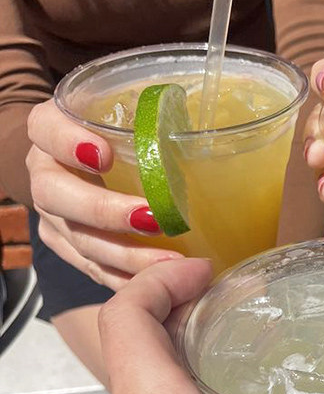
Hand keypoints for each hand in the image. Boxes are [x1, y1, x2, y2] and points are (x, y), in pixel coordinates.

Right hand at [27, 99, 181, 289]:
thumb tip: (208, 127)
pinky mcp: (69, 248)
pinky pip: (94, 269)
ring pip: (78, 239)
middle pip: (56, 195)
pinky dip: (127, 279)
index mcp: (51, 129)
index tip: (104, 155)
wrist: (90, 164)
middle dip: (106, 211)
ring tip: (171, 263)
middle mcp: (45, 173)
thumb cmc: (125, 131)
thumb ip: (156, 110)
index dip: (68, 142)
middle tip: (154, 219)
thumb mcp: (135, 110)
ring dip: (126, 255)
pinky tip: (160, 284)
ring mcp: (54, 216)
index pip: (45, 129)